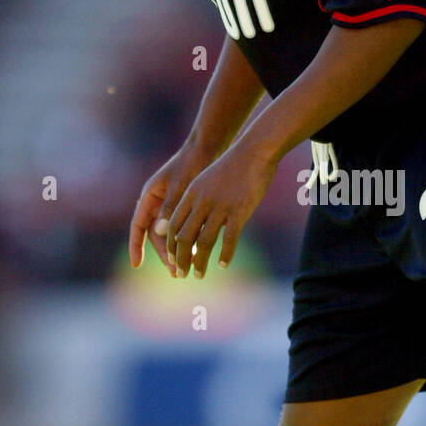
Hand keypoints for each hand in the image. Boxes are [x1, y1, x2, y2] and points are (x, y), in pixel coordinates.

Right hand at [128, 140, 214, 272]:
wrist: (207, 149)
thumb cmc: (192, 164)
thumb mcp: (180, 187)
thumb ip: (170, 209)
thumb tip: (160, 233)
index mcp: (149, 196)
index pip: (137, 226)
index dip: (136, 246)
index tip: (136, 264)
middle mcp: (156, 203)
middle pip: (156, 235)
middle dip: (165, 254)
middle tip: (176, 271)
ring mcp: (169, 205)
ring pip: (170, 234)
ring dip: (178, 249)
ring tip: (188, 265)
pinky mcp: (184, 206)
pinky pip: (183, 228)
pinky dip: (189, 239)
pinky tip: (199, 252)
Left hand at [165, 141, 276, 277]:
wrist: (254, 151)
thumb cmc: (232, 167)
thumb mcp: (207, 181)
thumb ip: (197, 201)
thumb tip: (192, 222)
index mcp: (191, 194)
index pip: (173, 225)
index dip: (170, 246)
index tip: (172, 260)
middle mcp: (202, 201)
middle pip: (184, 237)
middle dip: (179, 259)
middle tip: (181, 274)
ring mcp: (220, 207)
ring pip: (204, 242)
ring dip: (199, 262)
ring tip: (198, 275)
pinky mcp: (239, 211)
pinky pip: (229, 239)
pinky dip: (224, 255)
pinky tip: (222, 265)